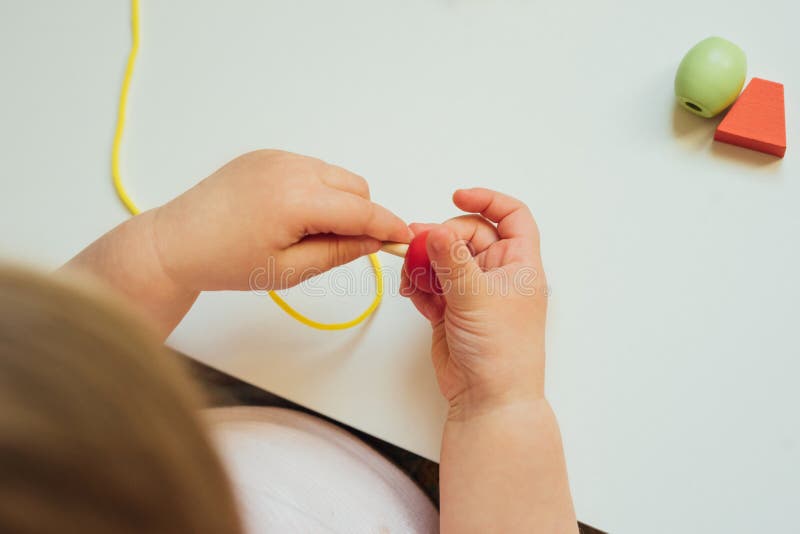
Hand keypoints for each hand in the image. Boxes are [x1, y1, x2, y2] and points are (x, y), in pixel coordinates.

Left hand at [153, 150, 411, 291]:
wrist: (176, 243)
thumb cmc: (226, 263)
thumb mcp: (289, 270)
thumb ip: (340, 252)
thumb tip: (374, 241)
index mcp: (297, 199)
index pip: (361, 209)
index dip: (387, 225)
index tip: (402, 238)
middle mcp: (290, 168)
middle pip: (355, 187)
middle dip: (360, 214)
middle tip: (342, 246)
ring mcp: (277, 157)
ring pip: (335, 176)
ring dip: (338, 201)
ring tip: (307, 233)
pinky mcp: (266, 155)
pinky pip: (310, 169)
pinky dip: (315, 190)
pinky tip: (290, 215)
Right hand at [401, 188, 546, 417]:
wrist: (487, 399)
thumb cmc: (502, 353)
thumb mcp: (477, 297)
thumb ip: (452, 260)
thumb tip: (435, 229)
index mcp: (519, 265)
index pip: (512, 217)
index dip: (487, 201)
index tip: (456, 196)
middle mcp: (497, 275)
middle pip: (467, 236)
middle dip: (440, 237)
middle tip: (418, 244)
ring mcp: (473, 293)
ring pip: (444, 260)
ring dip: (424, 262)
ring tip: (411, 276)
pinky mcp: (451, 310)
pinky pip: (431, 284)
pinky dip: (418, 284)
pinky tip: (412, 292)